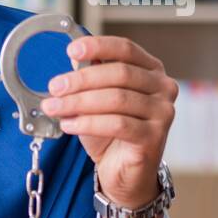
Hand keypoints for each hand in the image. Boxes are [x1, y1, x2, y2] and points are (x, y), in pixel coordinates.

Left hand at [39, 35, 177, 217]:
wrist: (124, 172)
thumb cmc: (110, 132)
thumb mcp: (95, 100)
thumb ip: (88, 79)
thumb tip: (74, 59)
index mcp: (151, 70)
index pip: (126, 49)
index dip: (98, 46)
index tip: (71, 50)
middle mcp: (163, 87)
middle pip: (119, 73)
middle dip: (81, 79)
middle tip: (54, 86)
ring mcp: (163, 112)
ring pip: (117, 99)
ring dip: (78, 102)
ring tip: (54, 107)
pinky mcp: (155, 136)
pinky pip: (117, 124)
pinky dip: (88, 123)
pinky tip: (69, 125)